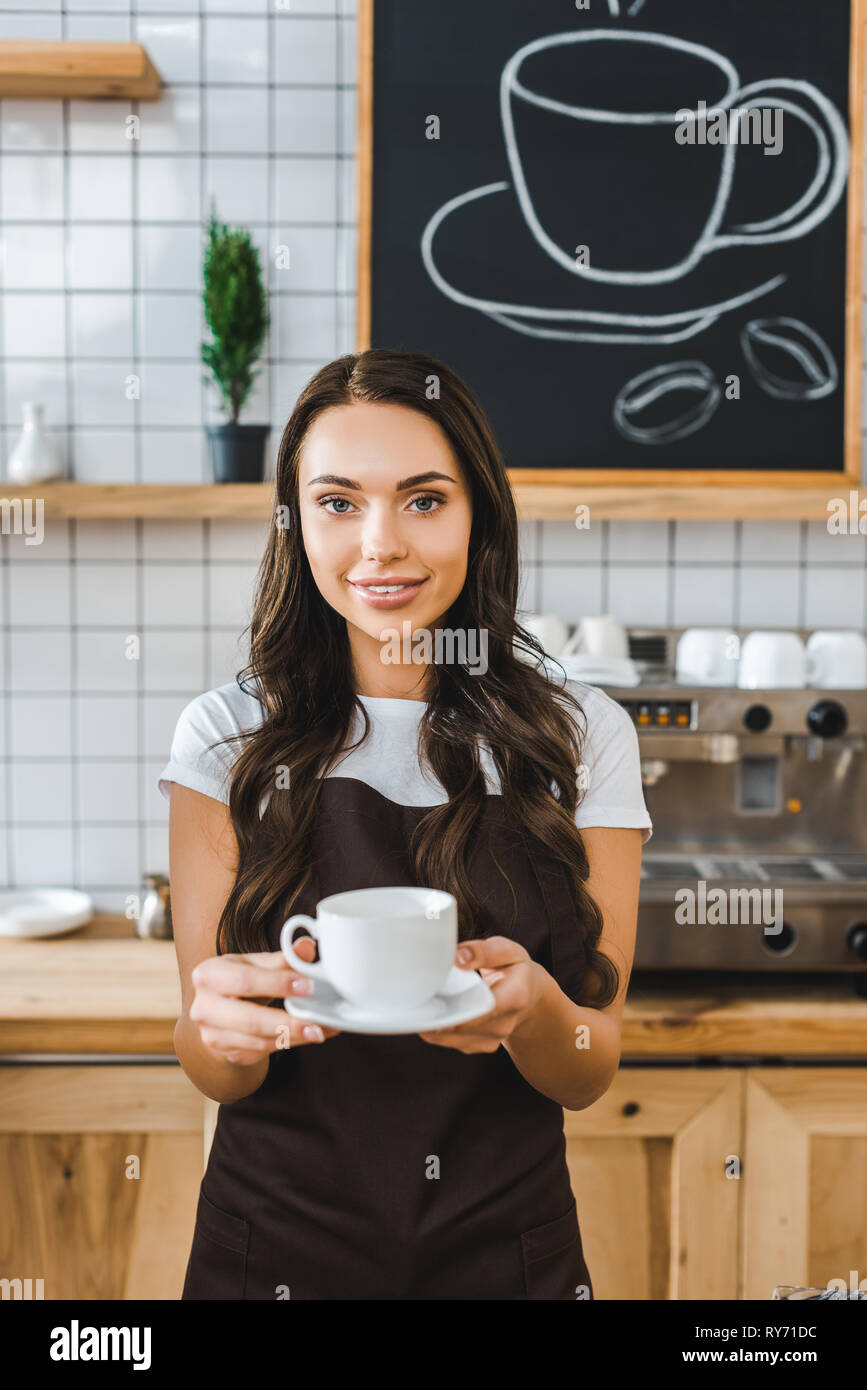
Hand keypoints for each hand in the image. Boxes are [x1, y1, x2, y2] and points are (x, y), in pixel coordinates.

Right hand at [189, 936, 339, 1065]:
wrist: (218, 1012)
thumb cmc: (240, 981)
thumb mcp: (256, 964)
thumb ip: (282, 959)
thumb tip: (306, 947)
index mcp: (210, 975)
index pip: (246, 980)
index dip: (278, 983)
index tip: (308, 986)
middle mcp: (204, 1007)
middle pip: (250, 1019)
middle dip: (287, 1023)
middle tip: (317, 1023)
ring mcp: (212, 1034)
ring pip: (259, 1040)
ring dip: (294, 1037)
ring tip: (321, 1030)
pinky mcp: (226, 1053)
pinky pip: (262, 1051)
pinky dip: (289, 1044)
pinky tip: (309, 1035)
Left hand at [418, 936, 545, 1053]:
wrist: (531, 998)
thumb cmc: (515, 970)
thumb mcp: (508, 951)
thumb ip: (484, 951)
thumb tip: (457, 957)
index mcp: (515, 997)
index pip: (485, 1008)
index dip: (458, 1009)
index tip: (433, 1004)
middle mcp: (503, 1024)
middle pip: (462, 1025)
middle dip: (436, 1012)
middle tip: (417, 995)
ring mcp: (490, 1040)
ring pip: (448, 1036)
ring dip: (431, 1019)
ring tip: (425, 997)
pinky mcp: (476, 1046)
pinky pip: (446, 1040)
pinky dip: (435, 1025)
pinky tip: (433, 1007)